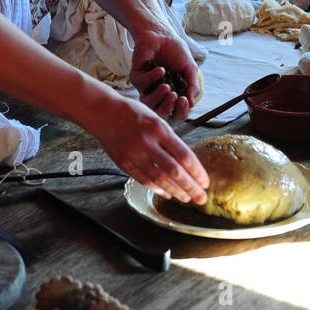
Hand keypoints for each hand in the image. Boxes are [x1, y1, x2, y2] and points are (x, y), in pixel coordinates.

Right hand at [89, 93, 207, 205]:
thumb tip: (188, 165)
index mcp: (160, 129)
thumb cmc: (134, 114)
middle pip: (174, 171)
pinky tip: (166, 193)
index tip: (205, 182)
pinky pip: (143, 179)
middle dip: (190, 187)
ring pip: (159, 178)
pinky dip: (156, 188)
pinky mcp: (123, 162)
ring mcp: (134, 153)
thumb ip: (170, 141)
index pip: (184, 156)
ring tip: (186, 198)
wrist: (104, 112)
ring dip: (175, 191)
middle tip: (201, 198)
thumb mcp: (157, 120)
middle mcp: (147, 142)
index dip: (197, 172)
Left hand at [130, 26, 199, 122]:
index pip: (176, 113)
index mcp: (173, 95)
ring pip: (147, 103)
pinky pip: (141, 83)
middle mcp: (159, 94)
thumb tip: (191, 104)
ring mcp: (146, 86)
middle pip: (161, 113)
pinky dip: (152, 77)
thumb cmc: (176, 51)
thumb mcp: (190, 69)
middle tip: (175, 96)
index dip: (181, 111)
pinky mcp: (136, 76)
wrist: (163, 35)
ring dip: (158, 97)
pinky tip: (161, 69)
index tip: (185, 100)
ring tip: (167, 86)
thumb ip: (192, 86)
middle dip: (168, 108)